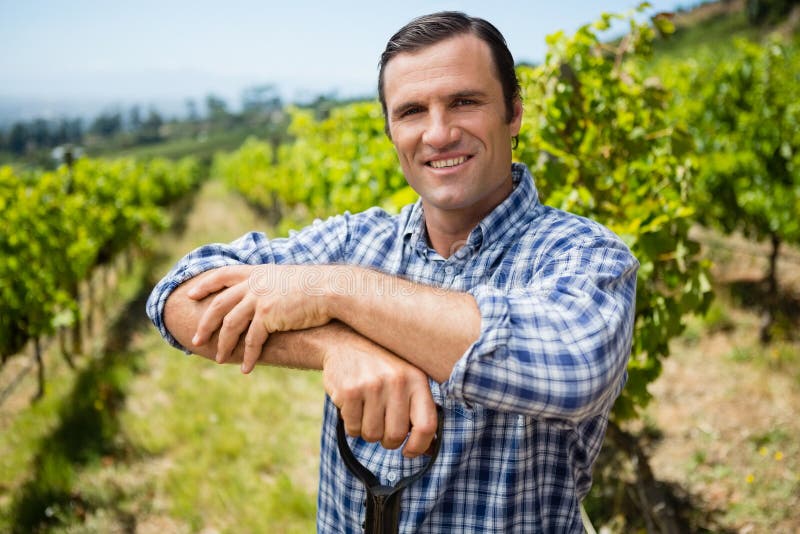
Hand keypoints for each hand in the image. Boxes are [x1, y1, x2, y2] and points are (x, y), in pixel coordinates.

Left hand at [188, 264, 330, 372]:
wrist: (331, 289)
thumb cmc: (316, 286)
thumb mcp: (288, 278)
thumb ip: (272, 284)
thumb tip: (269, 294)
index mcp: (257, 272)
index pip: (222, 275)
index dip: (205, 285)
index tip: (192, 294)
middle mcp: (254, 284)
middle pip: (219, 305)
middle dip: (206, 324)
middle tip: (196, 340)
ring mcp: (259, 299)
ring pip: (231, 325)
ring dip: (223, 345)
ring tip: (219, 359)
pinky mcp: (268, 316)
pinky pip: (252, 340)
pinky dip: (247, 356)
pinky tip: (245, 368)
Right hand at [322, 329, 437, 457]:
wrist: (345, 342)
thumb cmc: (381, 368)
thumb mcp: (407, 379)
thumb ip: (419, 410)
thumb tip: (428, 450)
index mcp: (417, 379)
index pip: (427, 425)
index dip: (419, 446)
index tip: (409, 451)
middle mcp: (397, 381)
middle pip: (395, 435)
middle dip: (387, 440)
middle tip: (381, 427)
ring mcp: (372, 385)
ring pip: (372, 435)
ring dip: (367, 432)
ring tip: (366, 412)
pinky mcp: (349, 391)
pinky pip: (352, 429)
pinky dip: (351, 425)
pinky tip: (353, 407)